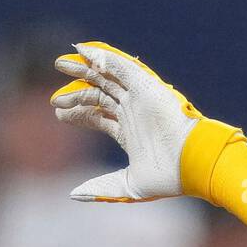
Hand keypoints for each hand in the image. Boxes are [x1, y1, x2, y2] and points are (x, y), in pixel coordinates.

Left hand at [51, 41, 202, 201]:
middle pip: (98, 94)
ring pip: (106, 77)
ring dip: (84, 68)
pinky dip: (103, 57)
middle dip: (75, 92)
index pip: (98, 115)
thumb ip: (100, 188)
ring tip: (60, 63)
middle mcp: (133, 111)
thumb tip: (73, 194)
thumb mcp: (127, 186)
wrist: (192, 163)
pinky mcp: (146, 86)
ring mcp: (139, 97)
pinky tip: (83, 51)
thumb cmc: (168, 177)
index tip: (58, 113)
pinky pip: (121, 66)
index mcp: (129, 131)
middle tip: (53, 96)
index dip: (78, 112)